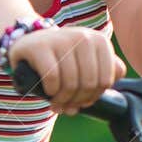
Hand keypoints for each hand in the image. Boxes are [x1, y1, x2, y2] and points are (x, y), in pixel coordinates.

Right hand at [9, 26, 125, 115]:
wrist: (31, 40)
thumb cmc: (64, 57)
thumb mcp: (88, 60)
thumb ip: (107, 70)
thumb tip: (111, 82)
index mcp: (100, 41)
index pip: (105, 81)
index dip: (94, 97)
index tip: (83, 101)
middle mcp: (83, 37)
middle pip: (88, 84)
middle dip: (78, 100)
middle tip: (68, 105)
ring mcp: (61, 39)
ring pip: (71, 83)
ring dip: (63, 100)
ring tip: (57, 102)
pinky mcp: (40, 46)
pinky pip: (52, 78)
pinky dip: (52, 91)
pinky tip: (49, 92)